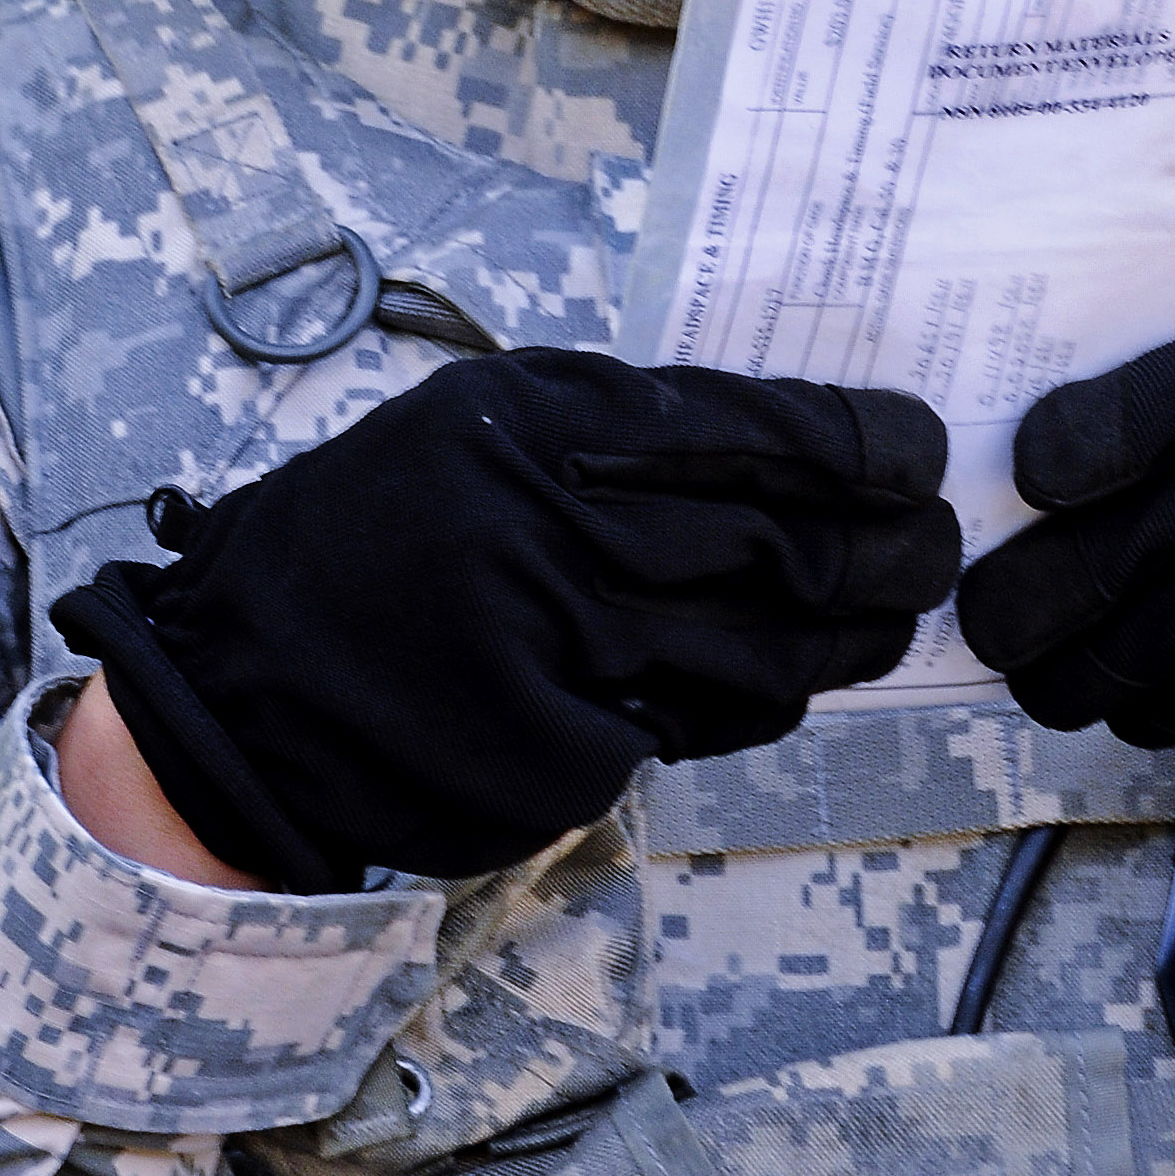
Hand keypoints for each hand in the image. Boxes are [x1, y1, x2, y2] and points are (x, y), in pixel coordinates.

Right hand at [57, 352, 959, 888]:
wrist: (234, 702)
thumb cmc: (363, 553)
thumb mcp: (467, 438)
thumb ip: (610, 436)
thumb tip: (790, 444)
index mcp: (528, 424)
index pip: (745, 427)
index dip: (856, 443)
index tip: (918, 450)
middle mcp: (547, 526)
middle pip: (780, 536)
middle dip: (888, 544)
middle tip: (939, 543)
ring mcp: (555, 648)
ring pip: (762, 640)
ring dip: (851, 633)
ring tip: (896, 616)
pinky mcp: (558, 751)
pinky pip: (698, 726)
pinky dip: (753, 706)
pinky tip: (784, 685)